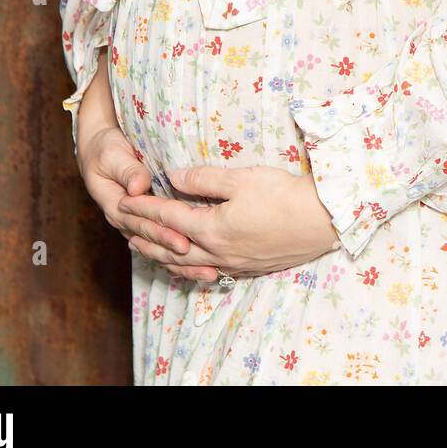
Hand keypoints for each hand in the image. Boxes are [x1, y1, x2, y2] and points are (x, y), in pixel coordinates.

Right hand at [76, 125, 218, 282]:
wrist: (98, 148)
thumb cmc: (106, 150)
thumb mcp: (112, 157)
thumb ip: (127, 171)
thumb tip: (139, 188)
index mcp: (116, 207)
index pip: (142, 225)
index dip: (163, 234)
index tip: (183, 242)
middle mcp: (126, 220)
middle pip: (153, 240)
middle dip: (176, 252)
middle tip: (204, 261)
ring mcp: (135, 222)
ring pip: (158, 247)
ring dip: (182, 262)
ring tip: (207, 272)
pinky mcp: (145, 220)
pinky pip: (161, 242)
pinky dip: (179, 256)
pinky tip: (199, 265)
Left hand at [117, 163, 341, 280]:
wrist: (321, 221)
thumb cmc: (282, 195)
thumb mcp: (241, 178)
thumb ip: (204, 178)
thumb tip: (174, 176)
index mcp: (212, 228)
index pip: (168, 217)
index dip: (144, 208)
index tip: (124, 201)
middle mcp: (217, 251)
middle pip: (170, 247)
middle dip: (145, 237)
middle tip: (124, 228)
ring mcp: (234, 263)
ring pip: (187, 264)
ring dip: (162, 256)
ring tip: (145, 249)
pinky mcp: (248, 267)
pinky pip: (207, 271)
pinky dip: (188, 266)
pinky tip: (188, 262)